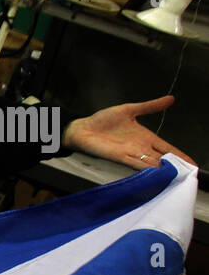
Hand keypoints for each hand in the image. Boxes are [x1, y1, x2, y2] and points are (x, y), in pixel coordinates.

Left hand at [63, 95, 195, 170]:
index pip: (168, 148)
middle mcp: (140, 147)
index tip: (192, 164)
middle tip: (189, 174)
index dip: (180, 155)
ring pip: (152, 163)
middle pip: (163, 158)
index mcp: (145, 137)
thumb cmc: (102, 120)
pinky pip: (136, 163)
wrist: (82, 128)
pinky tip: (156, 173)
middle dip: (176, 166)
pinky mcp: (119, 157)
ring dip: (163, 169)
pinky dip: (146, 168)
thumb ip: (150, 106)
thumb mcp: (130, 110)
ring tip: (177, 176)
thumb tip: (171, 99)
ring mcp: (131, 153)